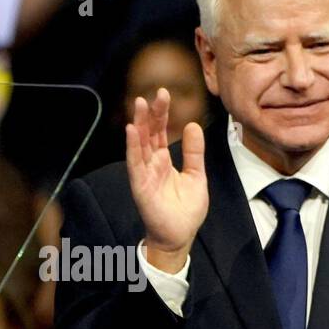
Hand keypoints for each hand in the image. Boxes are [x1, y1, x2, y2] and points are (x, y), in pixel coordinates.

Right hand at [125, 87, 207, 271]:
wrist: (180, 235)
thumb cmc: (186, 208)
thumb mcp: (197, 176)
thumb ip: (194, 152)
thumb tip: (193, 125)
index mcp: (164, 159)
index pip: (161, 131)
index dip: (162, 113)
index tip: (164, 94)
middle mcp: (152, 162)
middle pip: (149, 132)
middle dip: (152, 113)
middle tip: (157, 93)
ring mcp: (144, 172)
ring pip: (139, 143)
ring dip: (139, 123)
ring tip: (140, 104)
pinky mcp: (140, 184)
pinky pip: (135, 162)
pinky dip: (133, 146)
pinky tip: (132, 130)